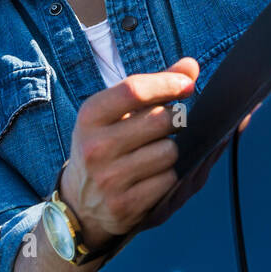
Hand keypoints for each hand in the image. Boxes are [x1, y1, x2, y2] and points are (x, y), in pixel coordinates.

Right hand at [60, 58, 198, 249]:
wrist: (79, 203)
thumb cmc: (104, 147)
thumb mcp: (116, 114)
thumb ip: (153, 88)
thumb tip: (190, 66)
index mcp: (90, 116)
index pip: (134, 90)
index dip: (167, 83)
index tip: (187, 84)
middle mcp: (96, 146)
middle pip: (161, 120)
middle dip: (174, 120)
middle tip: (168, 125)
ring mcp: (110, 178)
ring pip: (170, 152)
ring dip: (171, 151)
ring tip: (154, 154)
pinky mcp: (125, 205)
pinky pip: (168, 180)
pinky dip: (168, 176)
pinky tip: (151, 177)